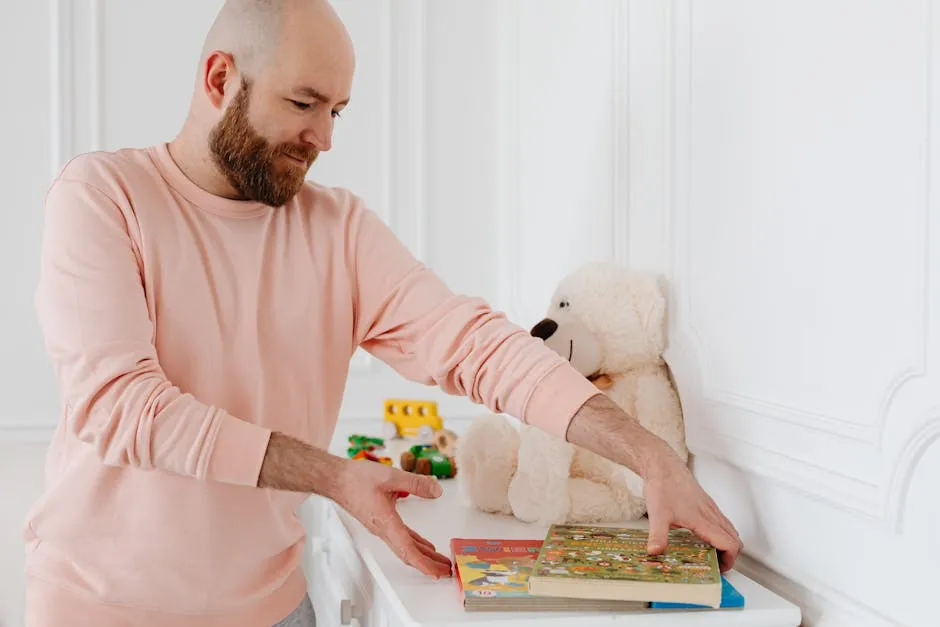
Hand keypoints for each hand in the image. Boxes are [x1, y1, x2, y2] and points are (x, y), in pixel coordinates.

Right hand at [331, 459, 452, 578]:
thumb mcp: (390, 476)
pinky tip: (424, 545)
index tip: (437, 572)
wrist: (336, 480)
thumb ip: (415, 483)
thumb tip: (436, 490)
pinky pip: (401, 538)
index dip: (424, 564)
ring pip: (405, 547)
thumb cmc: (356, 479)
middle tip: (446, 570)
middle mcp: (383, 530)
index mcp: (386, 523)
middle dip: (428, 564)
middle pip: (409, 554)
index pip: (408, 550)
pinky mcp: (381, 522)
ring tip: (439, 561)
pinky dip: (415, 544)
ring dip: (423, 555)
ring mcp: (381, 528)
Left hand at [643, 450, 742, 571]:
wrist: (663, 466)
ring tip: (713, 554)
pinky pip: (722, 521)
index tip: (721, 568)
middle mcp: (710, 513)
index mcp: (703, 519)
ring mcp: (710, 507)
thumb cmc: (663, 486)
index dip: (730, 559)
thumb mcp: (657, 515)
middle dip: (731, 555)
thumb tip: (655, 552)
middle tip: (718, 565)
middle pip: (734, 538)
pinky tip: (705, 536)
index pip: (729, 543)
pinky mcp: (706, 503)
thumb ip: (657, 536)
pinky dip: (722, 533)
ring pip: (730, 529)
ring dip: (728, 543)